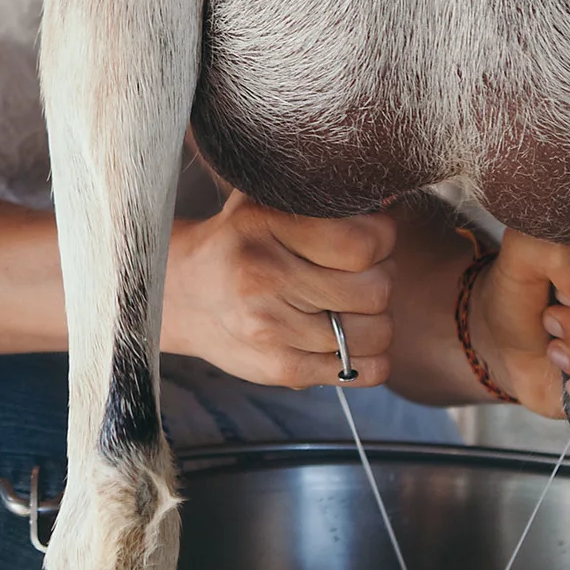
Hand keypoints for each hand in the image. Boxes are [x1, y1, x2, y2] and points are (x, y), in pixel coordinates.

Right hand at [163, 190, 396, 388]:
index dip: (383, 239)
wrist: (180, 295)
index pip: (363, 244)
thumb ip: (320, 199)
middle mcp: (264, 277)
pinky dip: (371, 356)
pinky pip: (364, 370)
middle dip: (380, 277)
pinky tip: (347, 338)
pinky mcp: (280, 369)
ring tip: (351, 306)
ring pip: (376, 332)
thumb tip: (389, 200)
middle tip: (361, 273)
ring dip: (376, 319)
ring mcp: (271, 329)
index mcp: (263, 225)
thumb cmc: (238, 242)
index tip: (372, 238)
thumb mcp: (265, 203)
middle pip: (375, 290)